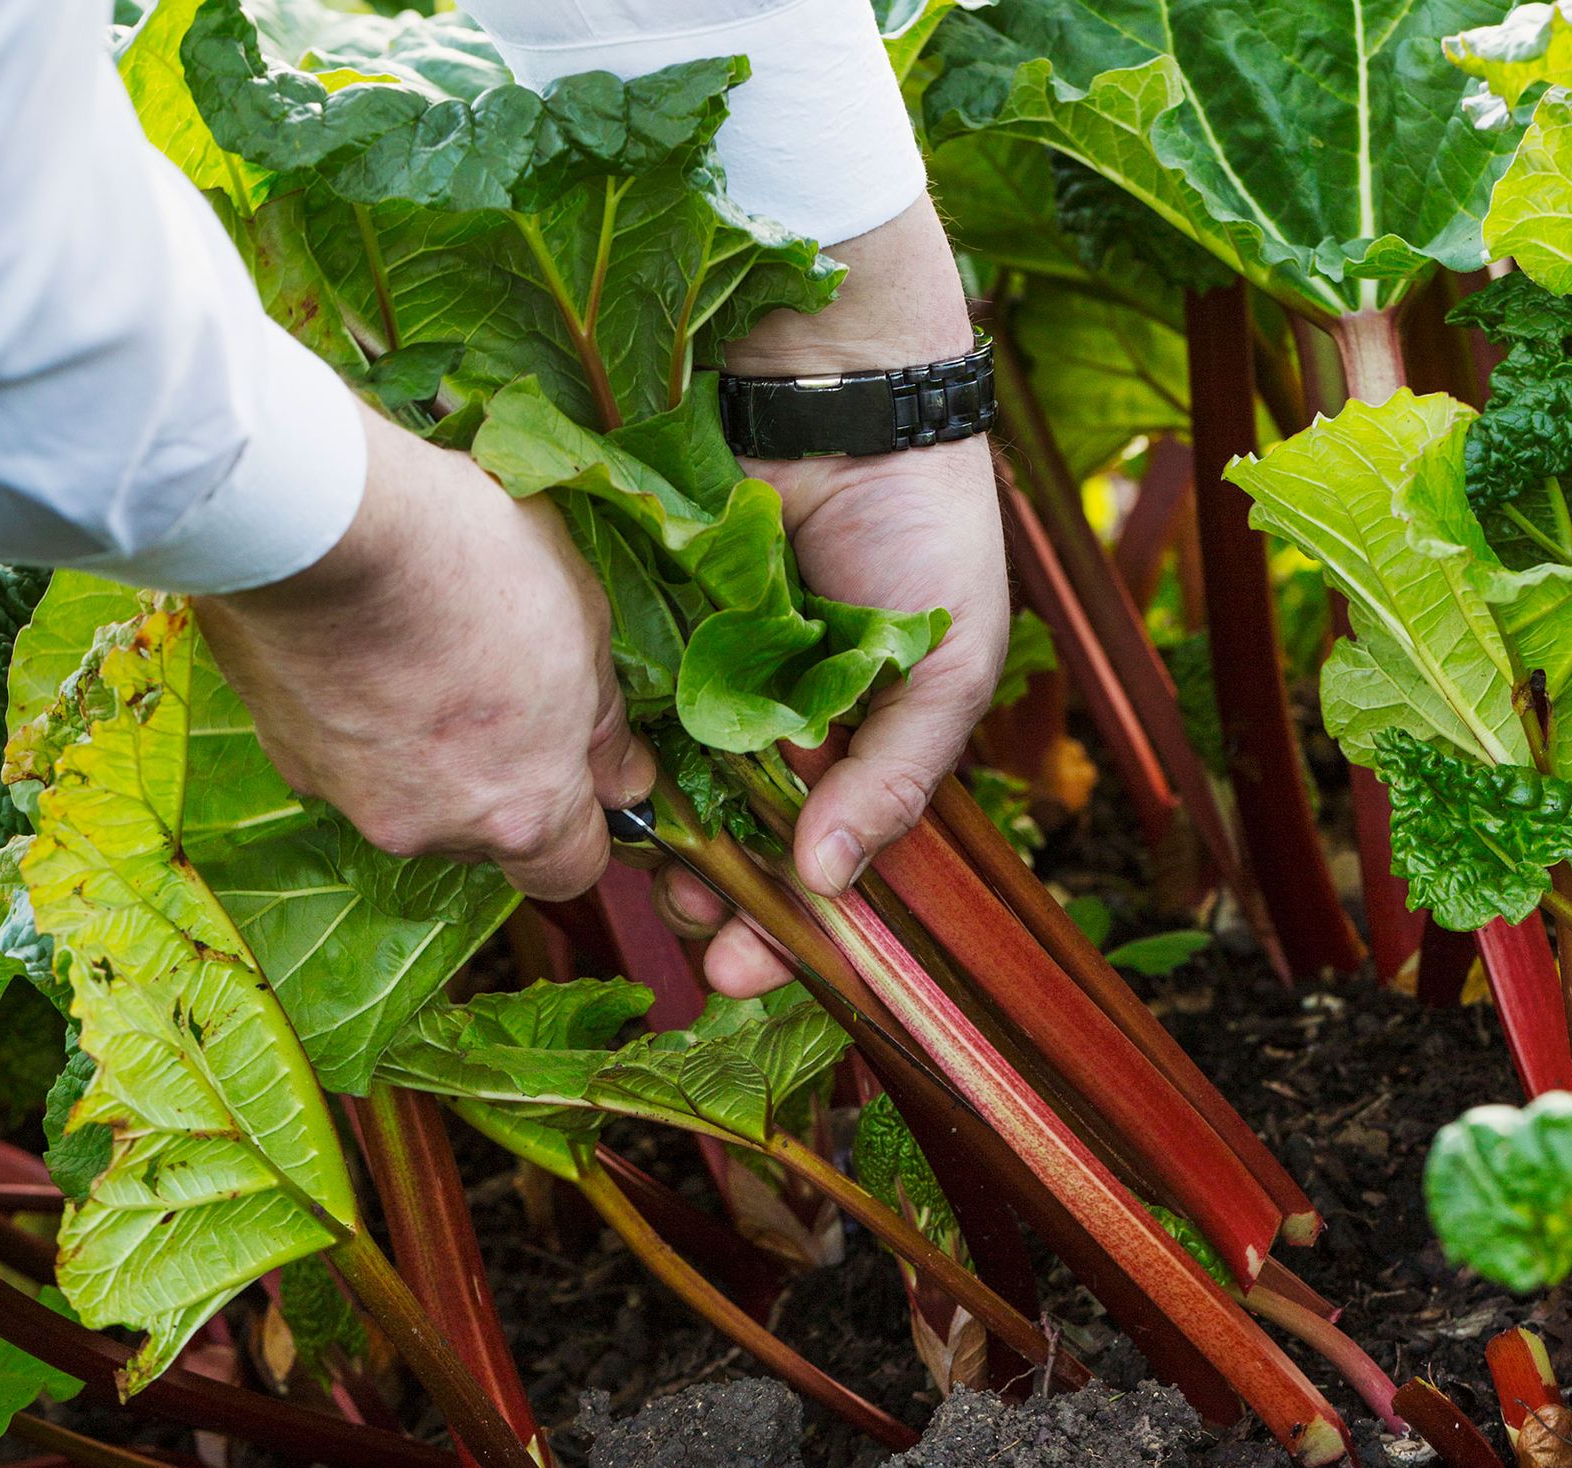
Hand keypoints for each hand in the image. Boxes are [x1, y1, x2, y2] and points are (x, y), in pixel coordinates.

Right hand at [195, 401, 654, 900]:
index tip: (577, 774)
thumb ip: (605, 726)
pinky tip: (364, 653)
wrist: (323, 518)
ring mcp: (351, 799)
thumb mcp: (584, 626)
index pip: (568, 871)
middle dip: (499, 779)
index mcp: (522, 811)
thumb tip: (623, 779)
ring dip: (424, 754)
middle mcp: (434, 829)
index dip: (579, 826)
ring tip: (425, 657)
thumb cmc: (472, 562)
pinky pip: (343, 760)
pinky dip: (360, 724)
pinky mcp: (286, 756)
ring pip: (409, 799)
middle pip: (483, 835)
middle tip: (498, 691)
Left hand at [655, 195, 1009, 994]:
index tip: (750, 971)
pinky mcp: (659, 631)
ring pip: (687, 790)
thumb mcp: (948, 668)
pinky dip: (633, 760)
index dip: (793, 925)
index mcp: (866, 740)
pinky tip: (623, 800)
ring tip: (655, 888)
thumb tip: (829, 883)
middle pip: (748, 840)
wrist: (843, 393)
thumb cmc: (923, 528)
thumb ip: (899, 779)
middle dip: (722, 901)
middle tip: (692, 941)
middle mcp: (789, 722)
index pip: (828, 856)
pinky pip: (641, 712)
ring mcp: (720, 678)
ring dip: (671, 848)